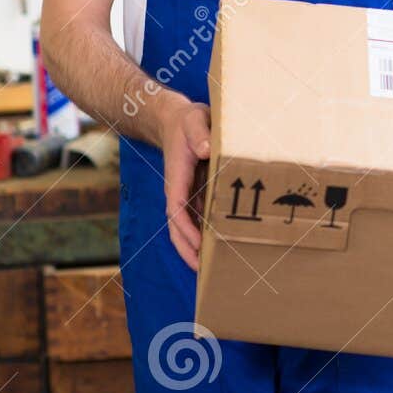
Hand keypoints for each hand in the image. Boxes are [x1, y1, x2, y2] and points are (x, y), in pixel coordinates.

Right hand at [155, 96, 210, 271]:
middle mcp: (178, 192)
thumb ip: (199, 133)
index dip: (186, 231)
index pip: (177, 211)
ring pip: (186, 228)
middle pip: (178, 229)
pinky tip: (217, 248)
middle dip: (188, 251)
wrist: (174, 120)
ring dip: (195, 249)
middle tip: (203, 272)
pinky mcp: (193, 193)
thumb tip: (205, 150)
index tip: (198, 247)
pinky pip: (195, 220)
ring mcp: (185, 195)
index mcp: (177, 178)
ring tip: (211, 269)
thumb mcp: (194, 120)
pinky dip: (202, 236)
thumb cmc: (186, 121)